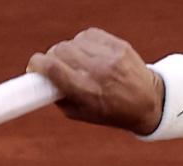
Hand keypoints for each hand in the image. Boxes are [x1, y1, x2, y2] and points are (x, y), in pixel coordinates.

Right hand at [26, 28, 163, 134]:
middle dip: (52, 58)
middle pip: (59, 51)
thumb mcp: (82, 114)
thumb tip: (41, 80)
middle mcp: (98, 72)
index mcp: (87, 92)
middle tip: (54, 67)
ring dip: (68, 51)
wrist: (148, 101)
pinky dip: (83, 43)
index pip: (53, 68)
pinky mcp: (118, 45)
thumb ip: (59, 98)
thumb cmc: (111, 111)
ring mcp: (109, 57)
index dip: (37, 64)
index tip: (34, 67)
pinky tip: (88, 54)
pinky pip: (88, 35)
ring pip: (72, 42)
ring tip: (76, 63)